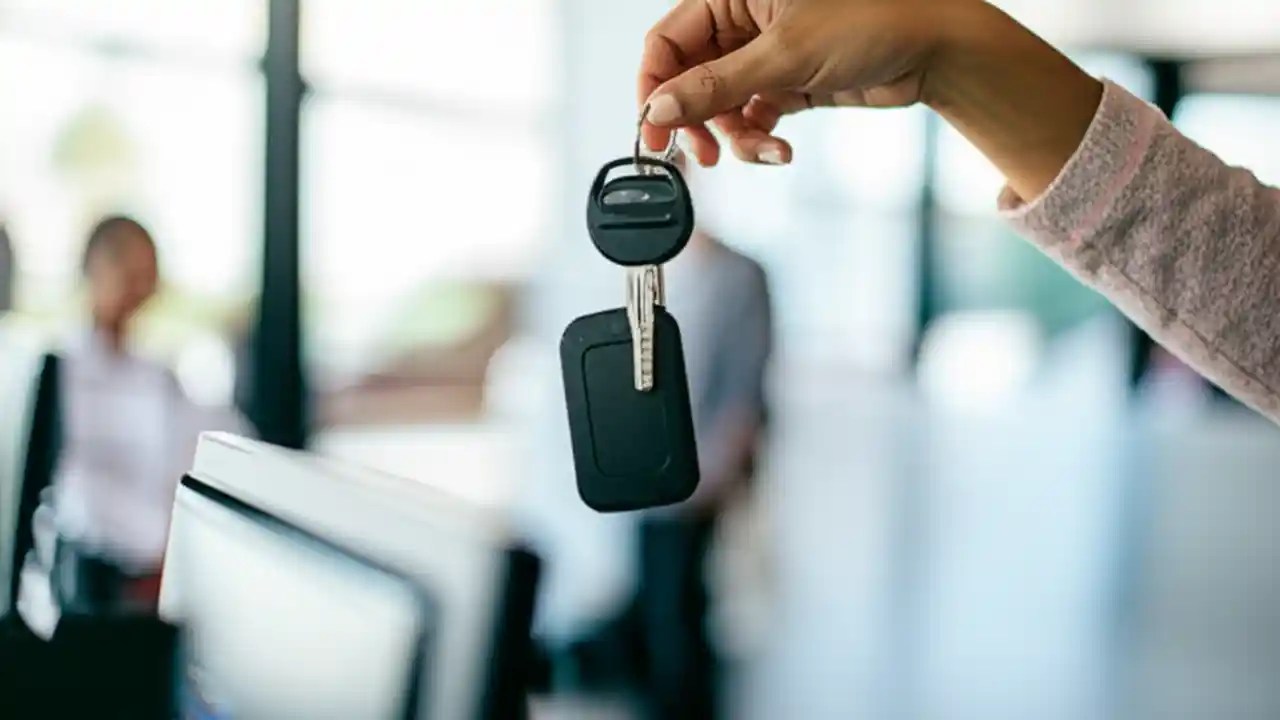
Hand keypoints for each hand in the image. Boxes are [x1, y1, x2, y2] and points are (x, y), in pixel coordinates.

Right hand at [639, 0, 1102, 200]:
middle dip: (696, 121)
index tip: (652, 134)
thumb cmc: (870, 22)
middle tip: (702, 157)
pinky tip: (780, 150)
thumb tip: (657, 111)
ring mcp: (764, 54)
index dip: (654, 89)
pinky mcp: (786, 83)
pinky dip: (760, 139)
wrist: (935, 49)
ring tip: (761, 151)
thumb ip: (714, 87)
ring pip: (721, 106)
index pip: (666, 41)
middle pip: (689, 79)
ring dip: (734, 137)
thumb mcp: (783, 56)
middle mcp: (743, 20)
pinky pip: (752, 118)